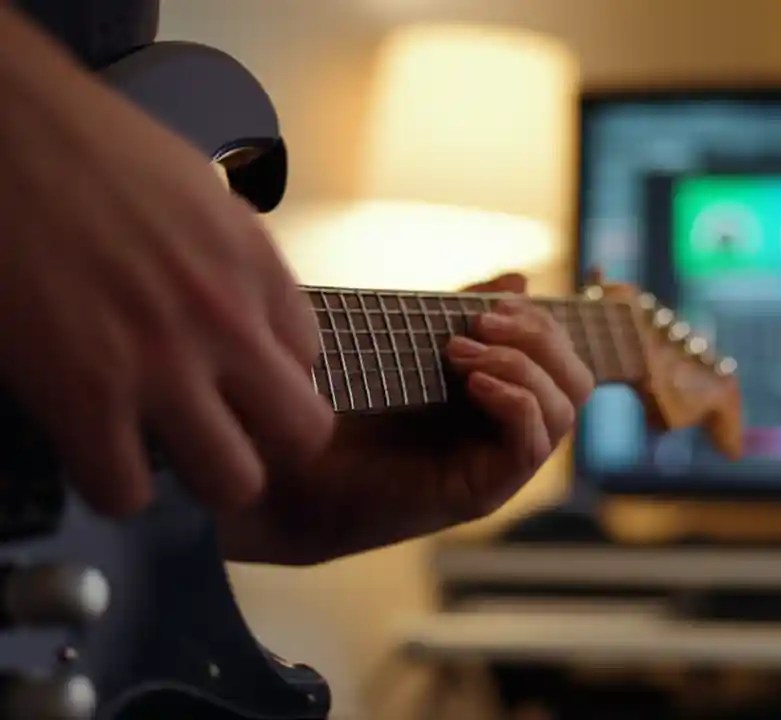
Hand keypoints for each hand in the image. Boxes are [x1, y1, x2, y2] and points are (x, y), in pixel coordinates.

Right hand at [0, 8, 332, 515]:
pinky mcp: (85, 394)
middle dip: (269, 446)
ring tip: (165, 456)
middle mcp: (228, 320)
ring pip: (233, 481)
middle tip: (226, 437)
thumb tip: (244, 310)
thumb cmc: (84, 143)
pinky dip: (114, 486)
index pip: (311, 360)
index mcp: (256, 267)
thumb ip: (232, 260)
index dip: (273, 379)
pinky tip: (98, 458)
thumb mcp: (198, 193)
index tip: (241, 383)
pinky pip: (125, 489)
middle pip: (302, 435)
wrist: (1, 126)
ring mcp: (163, 364)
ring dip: (201, 479)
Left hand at [218, 274, 595, 564]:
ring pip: (563, 410)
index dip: (543, 322)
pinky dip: (515, 402)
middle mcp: (507, 433)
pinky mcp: (481, 492)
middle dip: (542, 339)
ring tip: (461, 352)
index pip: (560, 357)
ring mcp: (498, 465)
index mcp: (497, 397)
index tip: (496, 300)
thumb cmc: (334, 409)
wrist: (282, 470)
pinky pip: (532, 443)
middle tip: (483, 322)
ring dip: (523, 367)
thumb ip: (461, 315)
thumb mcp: (408, 344)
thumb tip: (520, 279)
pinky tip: (471, 384)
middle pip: (576, 381)